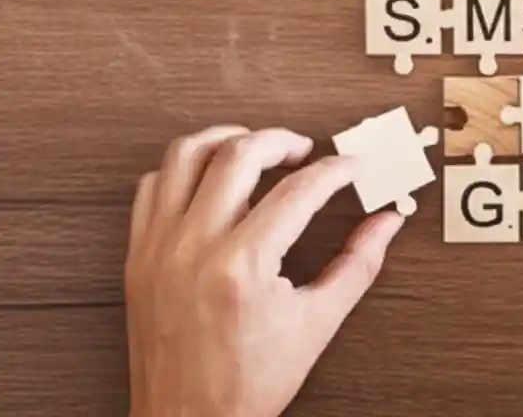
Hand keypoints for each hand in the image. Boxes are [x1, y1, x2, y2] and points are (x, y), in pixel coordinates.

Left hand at [124, 126, 403, 416]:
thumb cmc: (247, 383)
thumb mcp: (317, 323)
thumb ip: (357, 264)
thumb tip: (386, 223)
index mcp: (242, 268)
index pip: (297, 190)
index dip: (334, 170)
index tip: (349, 167)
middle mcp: (193, 250)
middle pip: (238, 154)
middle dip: (281, 141)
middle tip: (304, 150)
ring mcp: (158, 249)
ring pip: (184, 156)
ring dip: (226, 139)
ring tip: (255, 147)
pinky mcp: (137, 256)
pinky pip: (151, 186)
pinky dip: (182, 170)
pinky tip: (211, 179)